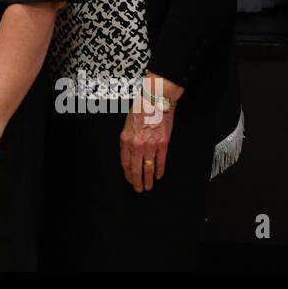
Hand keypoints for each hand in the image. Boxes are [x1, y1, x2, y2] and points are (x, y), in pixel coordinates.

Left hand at [119, 77, 178, 191]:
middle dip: (136, 181)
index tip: (129, 179)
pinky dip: (159, 171)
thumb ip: (128, 139)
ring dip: (148, 180)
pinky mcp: (162, 144)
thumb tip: (129, 153)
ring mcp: (150, 145)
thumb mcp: (127, 124)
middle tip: (138, 189)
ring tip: (148, 187)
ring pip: (148, 168)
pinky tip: (157, 176)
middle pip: (135, 169)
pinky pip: (160, 162)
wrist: (155, 100)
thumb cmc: (141, 109)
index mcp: (126, 139)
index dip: (127, 174)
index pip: (125, 162)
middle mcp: (137, 144)